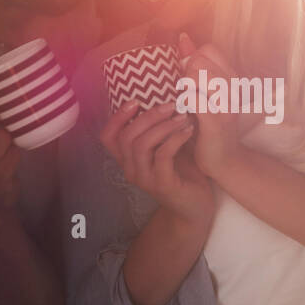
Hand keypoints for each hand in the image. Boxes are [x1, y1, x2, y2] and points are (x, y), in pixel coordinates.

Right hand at [101, 99, 212, 223]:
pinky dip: (176, 138)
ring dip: (164, 126)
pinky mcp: (163, 185)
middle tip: (171, 104)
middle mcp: (131, 170)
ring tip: (183, 116)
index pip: (108, 137)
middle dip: (148, 116)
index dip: (117, 118)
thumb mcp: (167, 146)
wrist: (196, 206)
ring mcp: (145, 179)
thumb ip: (158, 129)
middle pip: (127, 137)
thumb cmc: (182, 172)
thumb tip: (163, 98)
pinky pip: (163, 156)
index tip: (136, 100)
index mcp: (127, 160)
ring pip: (142, 145)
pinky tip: (189, 130)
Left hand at [177, 33, 254, 178]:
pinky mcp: (216, 121)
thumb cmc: (209, 125)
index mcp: (232, 78)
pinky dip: (183, 102)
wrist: (224, 160)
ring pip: (198, 74)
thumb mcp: (203, 91)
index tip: (192, 81)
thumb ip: (194, 64)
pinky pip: (193, 98)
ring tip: (186, 102)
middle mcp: (233, 87)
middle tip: (187, 94)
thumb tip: (183, 38)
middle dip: (186, 73)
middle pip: (201, 59)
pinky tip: (183, 113)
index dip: (194, 61)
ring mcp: (226, 104)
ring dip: (185, 86)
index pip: (209, 50)